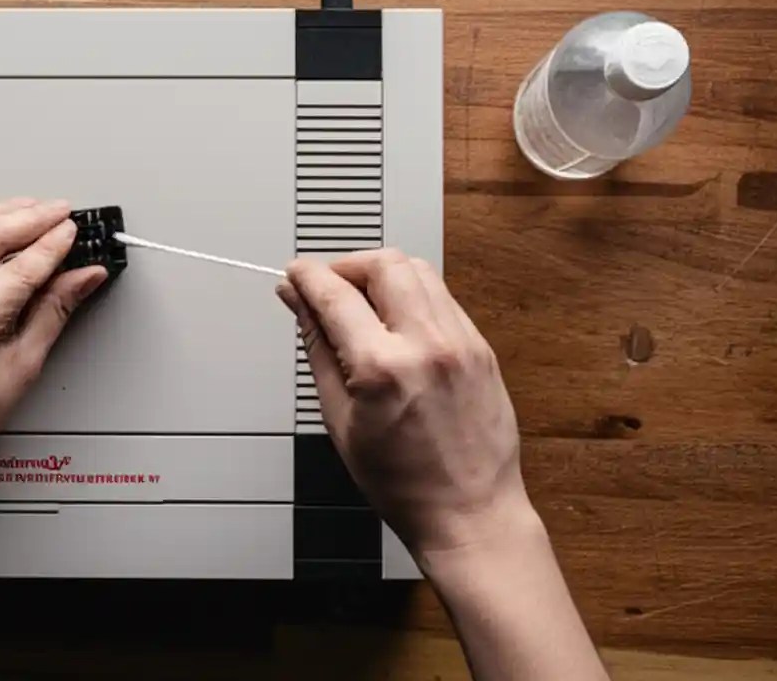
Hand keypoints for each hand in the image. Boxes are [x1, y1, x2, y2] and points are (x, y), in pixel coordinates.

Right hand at [278, 249, 537, 558]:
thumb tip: (297, 303)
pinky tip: (396, 321)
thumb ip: (318, 349)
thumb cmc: (402, 483)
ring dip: (382, 273)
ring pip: (418, 270)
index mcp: (384, 368)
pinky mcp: (481, 347)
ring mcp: (462, 341)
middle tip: (327, 286)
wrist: (468, 512)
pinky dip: (412, 294)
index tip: (294, 273)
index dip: (307, 276)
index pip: (335, 294)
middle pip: (383, 263)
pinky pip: (442, 297)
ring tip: (361, 301)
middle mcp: (428, 344)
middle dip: (347, 265)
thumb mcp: (339, 418)